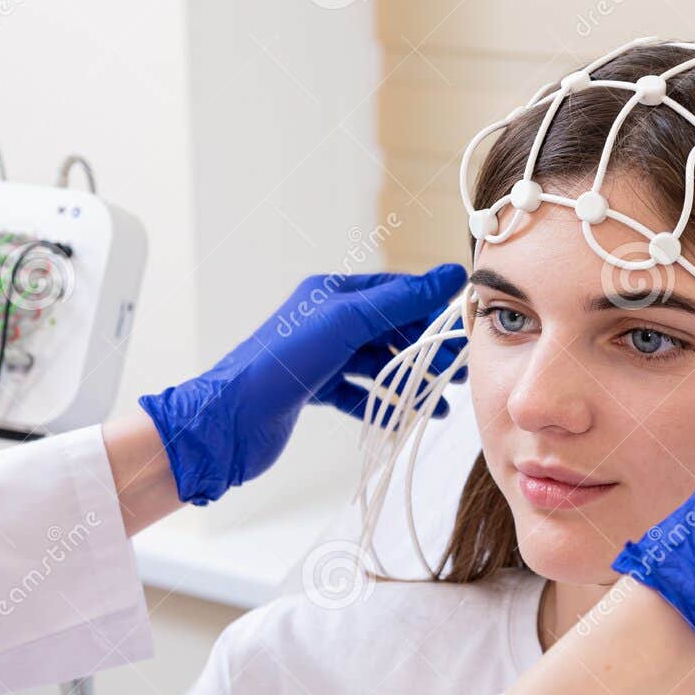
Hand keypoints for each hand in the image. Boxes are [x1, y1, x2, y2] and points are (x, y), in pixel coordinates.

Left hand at [139, 265, 466, 504]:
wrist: (230, 420)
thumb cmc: (281, 363)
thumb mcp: (346, 321)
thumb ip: (400, 300)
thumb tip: (451, 274)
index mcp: (331, 294)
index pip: (395, 291)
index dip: (431, 306)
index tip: (465, 325)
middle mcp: (326, 321)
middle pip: (391, 327)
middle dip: (427, 346)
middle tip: (461, 368)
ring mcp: (321, 357)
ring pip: (379, 362)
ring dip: (412, 377)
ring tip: (443, 397)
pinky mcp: (314, 390)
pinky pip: (361, 392)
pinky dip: (388, 402)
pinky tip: (412, 415)